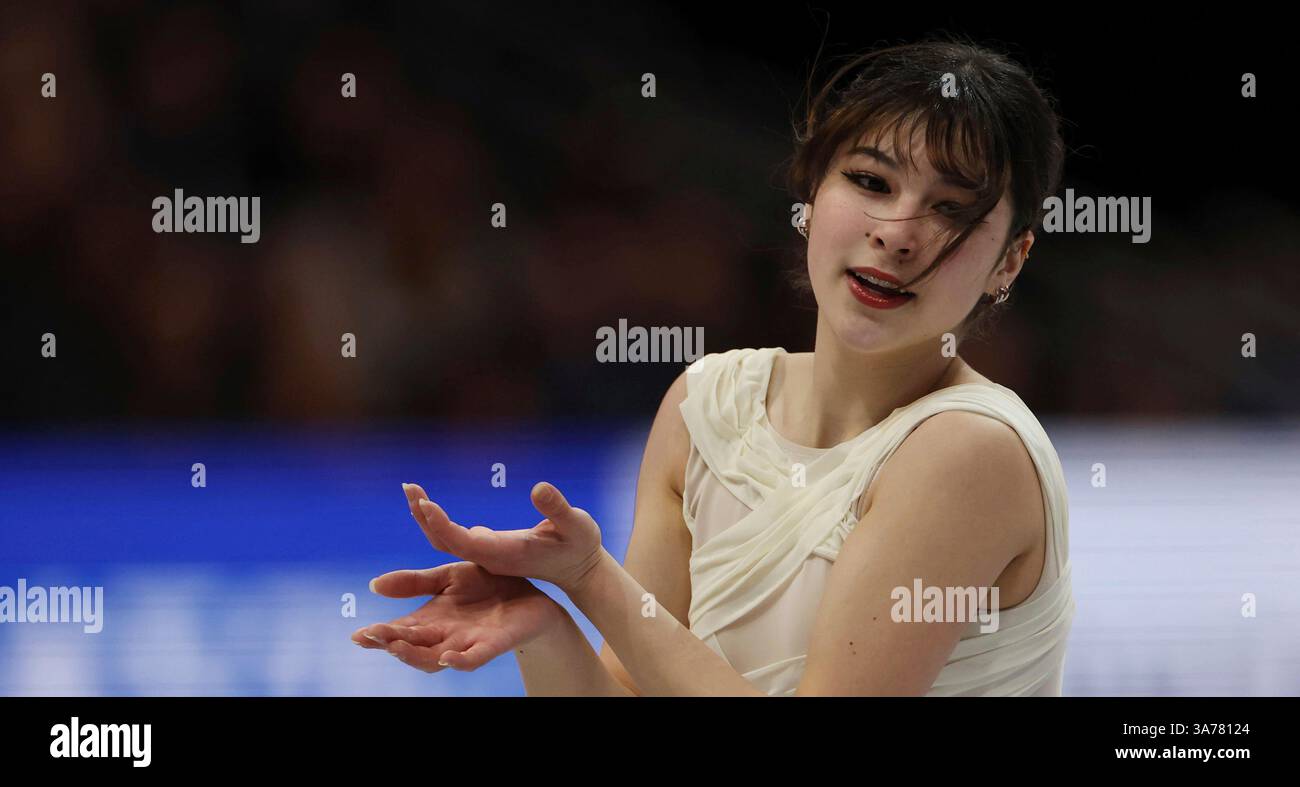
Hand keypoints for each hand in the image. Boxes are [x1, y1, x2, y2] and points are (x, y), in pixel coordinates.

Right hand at [351, 561, 565, 671]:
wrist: (529, 591)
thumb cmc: (484, 588)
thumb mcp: (447, 577)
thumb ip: (414, 582)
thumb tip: (373, 585)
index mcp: (431, 620)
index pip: (399, 631)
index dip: (379, 635)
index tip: (357, 635)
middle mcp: (445, 636)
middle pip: (412, 646)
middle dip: (390, 643)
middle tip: (370, 637)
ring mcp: (468, 643)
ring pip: (436, 659)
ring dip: (415, 656)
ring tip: (396, 647)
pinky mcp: (493, 644)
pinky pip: (475, 658)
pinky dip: (461, 661)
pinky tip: (448, 658)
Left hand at [399, 480, 604, 592]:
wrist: (580, 568)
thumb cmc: (580, 545)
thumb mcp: (577, 525)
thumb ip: (558, 509)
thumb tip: (539, 487)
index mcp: (505, 553)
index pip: (464, 541)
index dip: (443, 524)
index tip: (425, 503)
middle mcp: (490, 557)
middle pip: (446, 541)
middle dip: (425, 516)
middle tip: (408, 486)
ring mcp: (487, 554)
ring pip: (447, 540)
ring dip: (427, 517)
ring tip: (412, 490)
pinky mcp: (489, 548)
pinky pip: (455, 537)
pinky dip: (439, 520)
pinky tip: (429, 505)